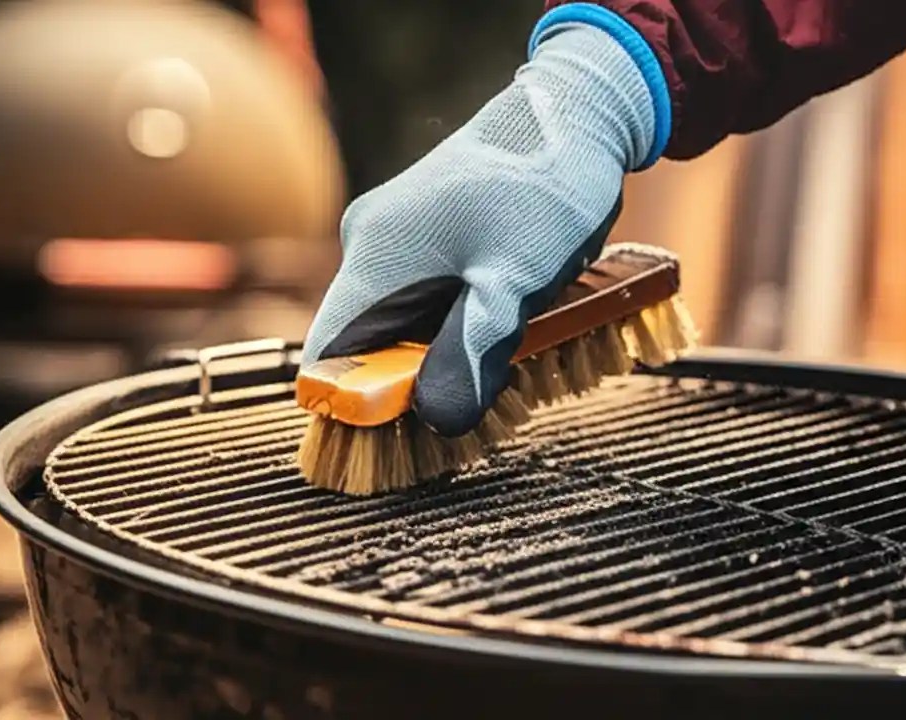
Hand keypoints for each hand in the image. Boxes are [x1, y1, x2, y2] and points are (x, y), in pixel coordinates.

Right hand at [301, 19, 659, 436]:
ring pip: (399, 331)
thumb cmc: (544, 187)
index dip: (355, 413)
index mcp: (376, 258)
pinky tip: (502, 343)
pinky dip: (454, 337)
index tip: (402, 445)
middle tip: (469, 417)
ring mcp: (401, 242)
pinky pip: (425, 306)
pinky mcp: (430, 240)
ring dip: (439, 366)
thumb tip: (439, 419)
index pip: (329, 360)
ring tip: (498, 379)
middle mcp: (374, 249)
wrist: (576, 114)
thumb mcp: (513, 281)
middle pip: (365, 351)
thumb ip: (471, 353)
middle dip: (409, 396)